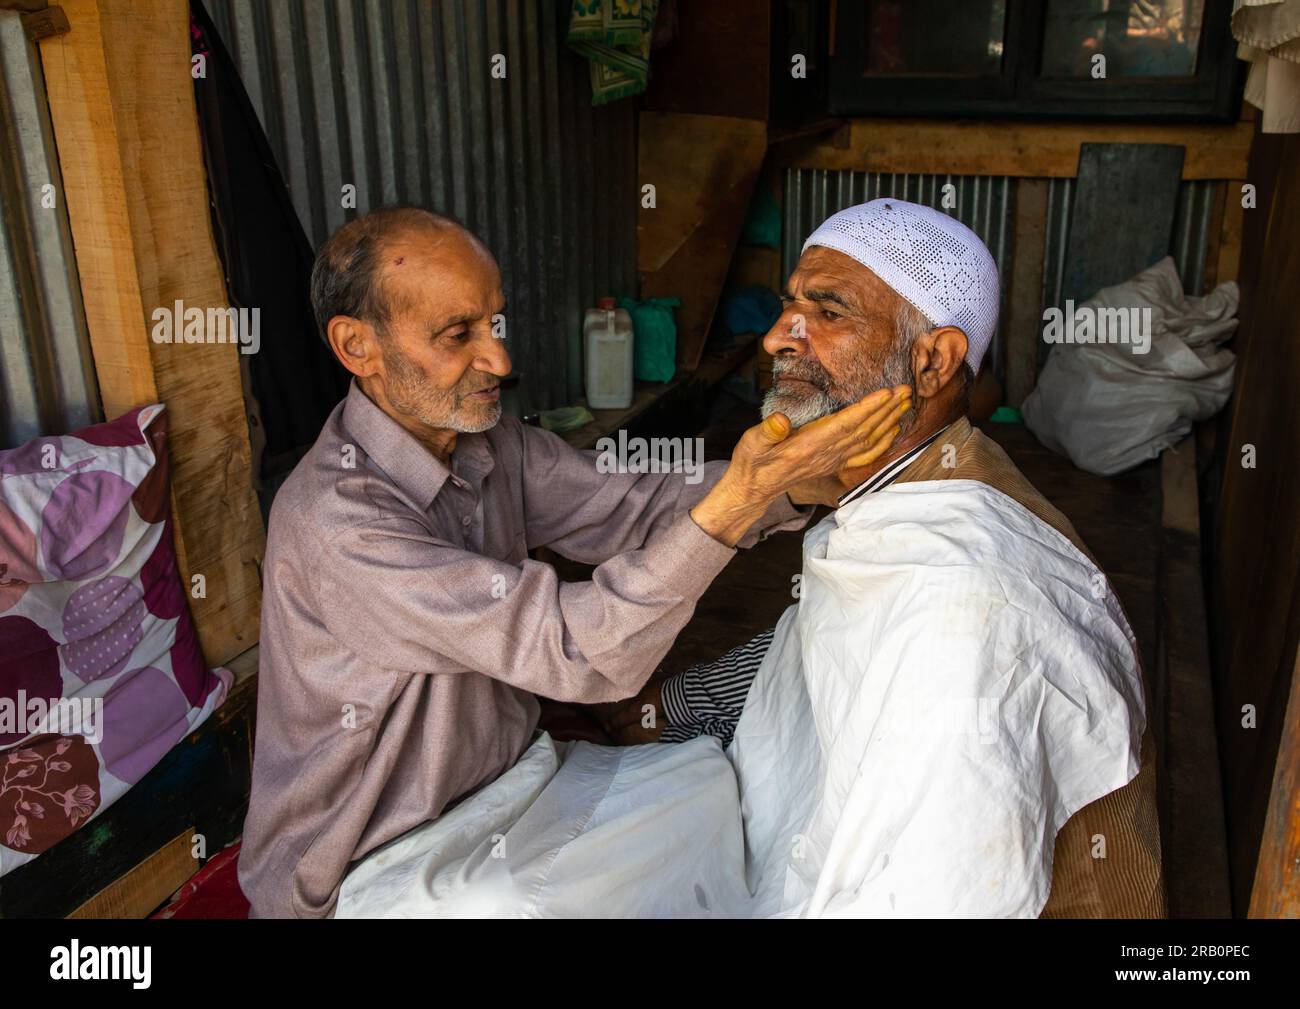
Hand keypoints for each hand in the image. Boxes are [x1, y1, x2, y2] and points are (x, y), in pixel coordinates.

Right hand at [691, 386, 910, 544]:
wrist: (755, 487)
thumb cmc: (753, 461)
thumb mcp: (752, 442)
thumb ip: (768, 432)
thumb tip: (781, 421)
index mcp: (809, 445)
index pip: (845, 424)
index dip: (867, 409)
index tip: (887, 393)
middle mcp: (826, 454)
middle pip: (864, 430)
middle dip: (887, 410)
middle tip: (905, 390)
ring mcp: (832, 461)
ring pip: (868, 441)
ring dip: (889, 422)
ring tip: (906, 403)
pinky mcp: (833, 463)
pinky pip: (864, 455)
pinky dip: (882, 443)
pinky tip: (893, 431)